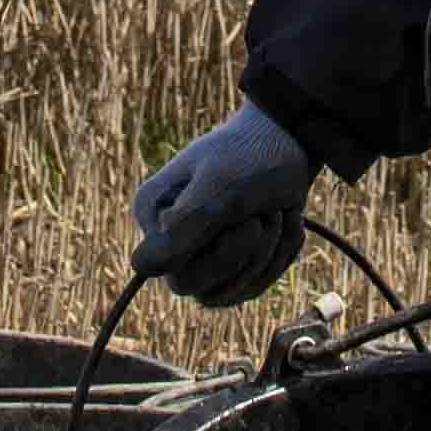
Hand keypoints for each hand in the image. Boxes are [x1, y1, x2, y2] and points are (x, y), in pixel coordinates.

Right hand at [129, 102, 314, 306]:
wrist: (291, 138)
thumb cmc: (252, 154)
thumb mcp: (222, 187)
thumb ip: (184, 228)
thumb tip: (139, 268)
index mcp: (154, 216)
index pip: (179, 278)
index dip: (221, 256)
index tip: (243, 217)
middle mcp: (170, 240)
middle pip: (208, 291)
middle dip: (251, 252)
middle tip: (264, 213)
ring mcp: (200, 255)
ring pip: (238, 291)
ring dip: (272, 250)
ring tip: (275, 209)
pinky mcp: (229, 263)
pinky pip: (258, 285)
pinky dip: (281, 252)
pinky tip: (283, 220)